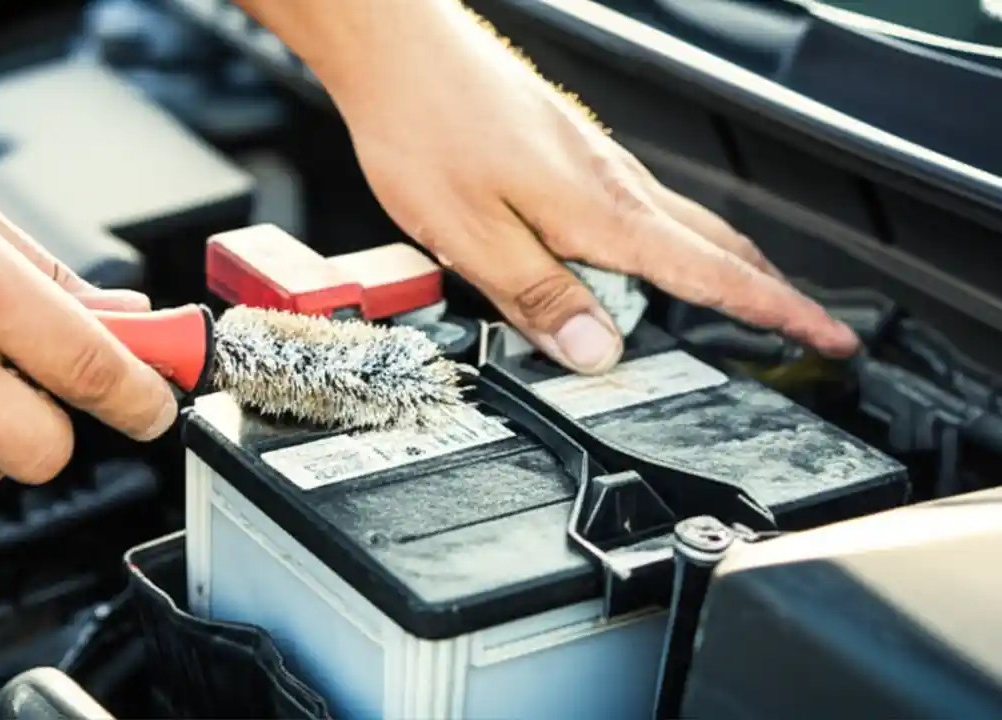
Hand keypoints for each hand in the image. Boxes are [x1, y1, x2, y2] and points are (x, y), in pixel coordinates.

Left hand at [305, 2, 859, 372]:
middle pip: (716, 244)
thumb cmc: (426, 127)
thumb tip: (599, 352)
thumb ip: (539, 298)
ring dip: (721, 268)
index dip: (777, 313)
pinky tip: (643, 261)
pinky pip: (640, 208)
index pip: (715, 273)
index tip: (828, 338)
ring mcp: (595, 162)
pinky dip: (669, 244)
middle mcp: (613, 180)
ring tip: (742, 307)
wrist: (400, 51)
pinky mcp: (569, 152)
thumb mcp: (472, 237)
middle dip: (767, 292)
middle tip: (805, 330)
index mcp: (603, 210)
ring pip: (681, 224)